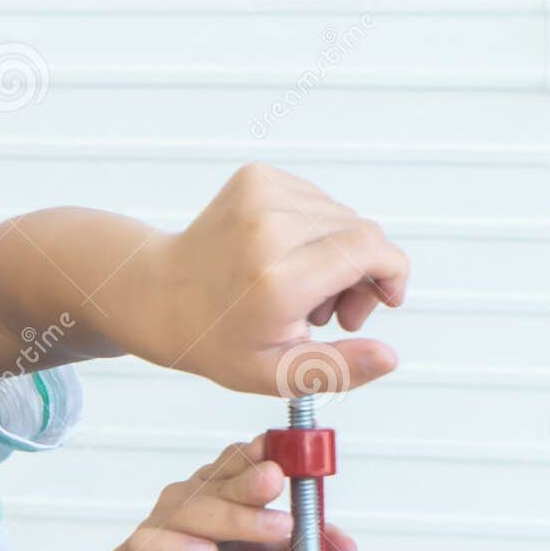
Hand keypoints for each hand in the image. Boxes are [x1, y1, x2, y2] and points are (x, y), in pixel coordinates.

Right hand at [106, 435, 356, 550]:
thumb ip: (310, 549)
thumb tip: (345, 546)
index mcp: (221, 490)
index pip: (237, 461)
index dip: (259, 452)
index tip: (281, 451)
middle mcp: (190, 499)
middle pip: (216, 481)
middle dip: (249, 481)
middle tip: (277, 480)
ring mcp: (161, 523)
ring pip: (189, 509)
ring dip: (231, 516)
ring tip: (271, 526)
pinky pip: (149, 544)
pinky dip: (176, 548)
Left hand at [140, 163, 408, 395]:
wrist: (158, 294)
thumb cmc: (212, 336)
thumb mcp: (274, 373)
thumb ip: (337, 369)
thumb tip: (388, 357)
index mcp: (277, 277)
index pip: (370, 250)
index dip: (391, 275)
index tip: (382, 300)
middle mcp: (268, 227)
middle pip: (361, 232)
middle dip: (363, 272)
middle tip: (330, 312)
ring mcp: (259, 195)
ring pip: (341, 215)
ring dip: (337, 251)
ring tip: (302, 288)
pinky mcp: (256, 177)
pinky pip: (317, 200)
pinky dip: (314, 229)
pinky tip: (287, 257)